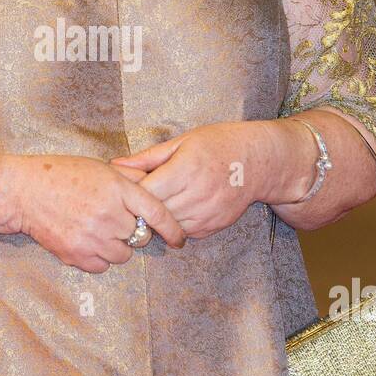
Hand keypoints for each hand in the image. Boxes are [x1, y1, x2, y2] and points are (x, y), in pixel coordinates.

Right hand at [0, 154, 185, 272]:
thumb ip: (131, 179)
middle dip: (134, 232)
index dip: (173, 229)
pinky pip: (102, 266)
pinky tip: (87, 240)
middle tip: (117, 222)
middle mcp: (109, 215)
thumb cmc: (62, 175)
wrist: (24, 192)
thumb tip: (157, 187)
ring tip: (99, 230)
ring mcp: (93, 237)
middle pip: (140, 238)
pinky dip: (99, 258)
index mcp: (118, 190)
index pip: (157, 214)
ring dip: (117, 247)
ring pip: (123, 255)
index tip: (179, 238)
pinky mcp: (77, 255)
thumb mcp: (101, 168)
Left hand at [110, 120, 304, 238]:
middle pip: (155, 212)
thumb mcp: (182, 142)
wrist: (260, 161)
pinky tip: (176, 210)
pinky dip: (176, 224)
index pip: (146, 191)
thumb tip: (116, 164)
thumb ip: (148, 158)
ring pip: (168, 226)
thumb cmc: (219, 144)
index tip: (124, 188)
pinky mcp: (214, 226)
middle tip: (132, 201)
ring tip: (154, 205)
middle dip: (141, 208)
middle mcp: (196, 194)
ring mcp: (206, 213)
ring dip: (158, 219)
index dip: (132, 192)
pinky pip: (185, 232)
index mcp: (185, 170)